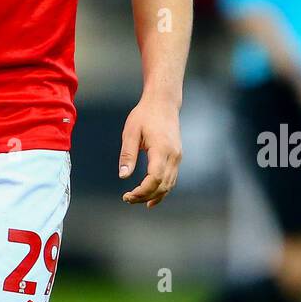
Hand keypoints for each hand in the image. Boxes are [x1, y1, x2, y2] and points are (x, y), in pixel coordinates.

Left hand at [118, 93, 181, 208]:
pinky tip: (151, 199)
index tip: (127, 195)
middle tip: (127, 199)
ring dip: (154, 196)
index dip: (142, 191)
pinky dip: (162, 191)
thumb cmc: (145, 115)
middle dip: (145, 196)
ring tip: (136, 200)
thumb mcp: (131, 132)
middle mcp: (173, 156)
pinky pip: (172, 179)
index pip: (154, 178)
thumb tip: (123, 176)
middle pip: (162, 185)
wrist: (164, 102)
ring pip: (169, 185)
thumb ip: (128, 155)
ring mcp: (177, 157)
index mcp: (161, 149)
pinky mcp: (177, 157)